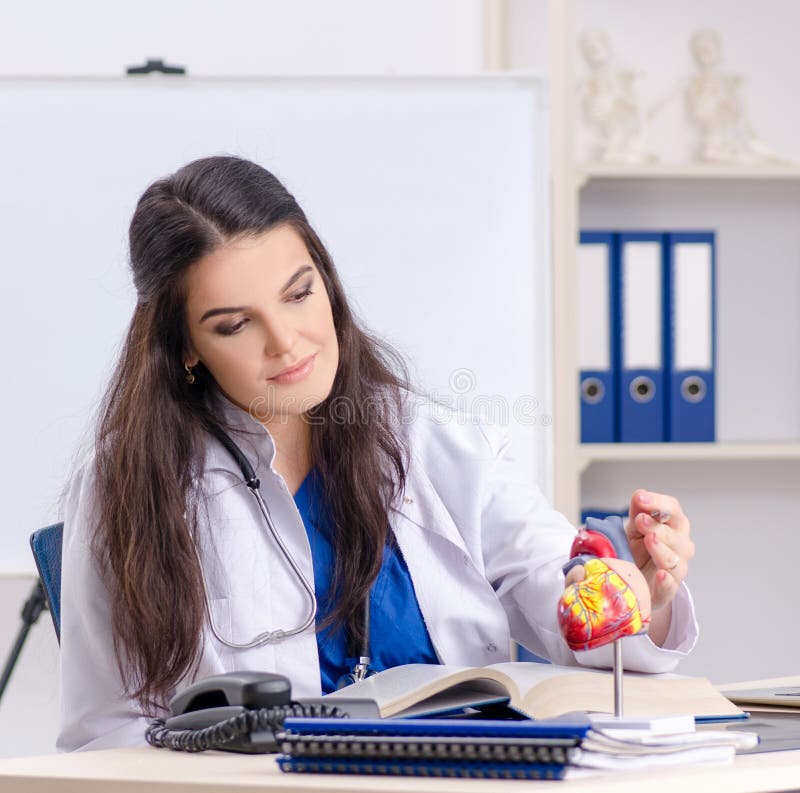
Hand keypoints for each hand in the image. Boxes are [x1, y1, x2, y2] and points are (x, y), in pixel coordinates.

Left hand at [626, 490, 694, 612]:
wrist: (635, 580)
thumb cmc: (637, 549)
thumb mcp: (634, 527)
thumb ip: (638, 511)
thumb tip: (639, 494)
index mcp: (673, 525)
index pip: (672, 510)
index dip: (658, 503)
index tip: (640, 498)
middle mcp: (680, 546)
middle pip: (674, 534)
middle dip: (656, 526)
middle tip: (640, 520)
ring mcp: (676, 568)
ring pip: (673, 558)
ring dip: (661, 549)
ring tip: (649, 540)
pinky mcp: (668, 589)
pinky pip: (671, 585)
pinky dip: (667, 580)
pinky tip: (661, 575)